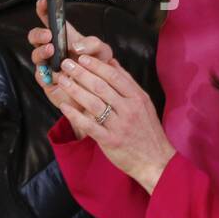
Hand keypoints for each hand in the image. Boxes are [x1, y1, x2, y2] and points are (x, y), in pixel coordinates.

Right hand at [30, 0, 116, 126]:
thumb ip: (94, 44)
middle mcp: (52, 50)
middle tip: (48, 35)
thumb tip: (76, 46)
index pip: (50, 21)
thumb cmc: (100, 69)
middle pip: (35, 37)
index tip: (44, 1)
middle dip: (39, 33)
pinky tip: (57, 73)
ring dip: (41, 51)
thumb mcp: (103, 52)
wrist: (101, 94)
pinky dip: (48, 72)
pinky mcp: (47, 81)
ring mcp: (48, 65)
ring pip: (36, 55)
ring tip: (51, 50)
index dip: (44, 9)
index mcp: (65, 38)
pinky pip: (41, 75)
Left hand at [52, 54, 173, 192]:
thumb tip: (112, 63)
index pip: (114, 76)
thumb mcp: (145, 104)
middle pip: (101, 87)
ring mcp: (119, 125)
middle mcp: (129, 110)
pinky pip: (89, 125)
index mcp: (138, 98)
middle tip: (66, 64)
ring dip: (75, 90)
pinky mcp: (110, 140)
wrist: (156, 160)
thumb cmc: (148, 131)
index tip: (81, 57)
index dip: (96, 65)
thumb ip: (128, 84)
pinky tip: (64, 106)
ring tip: (62, 80)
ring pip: (93, 103)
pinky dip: (74, 115)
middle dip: (81, 73)